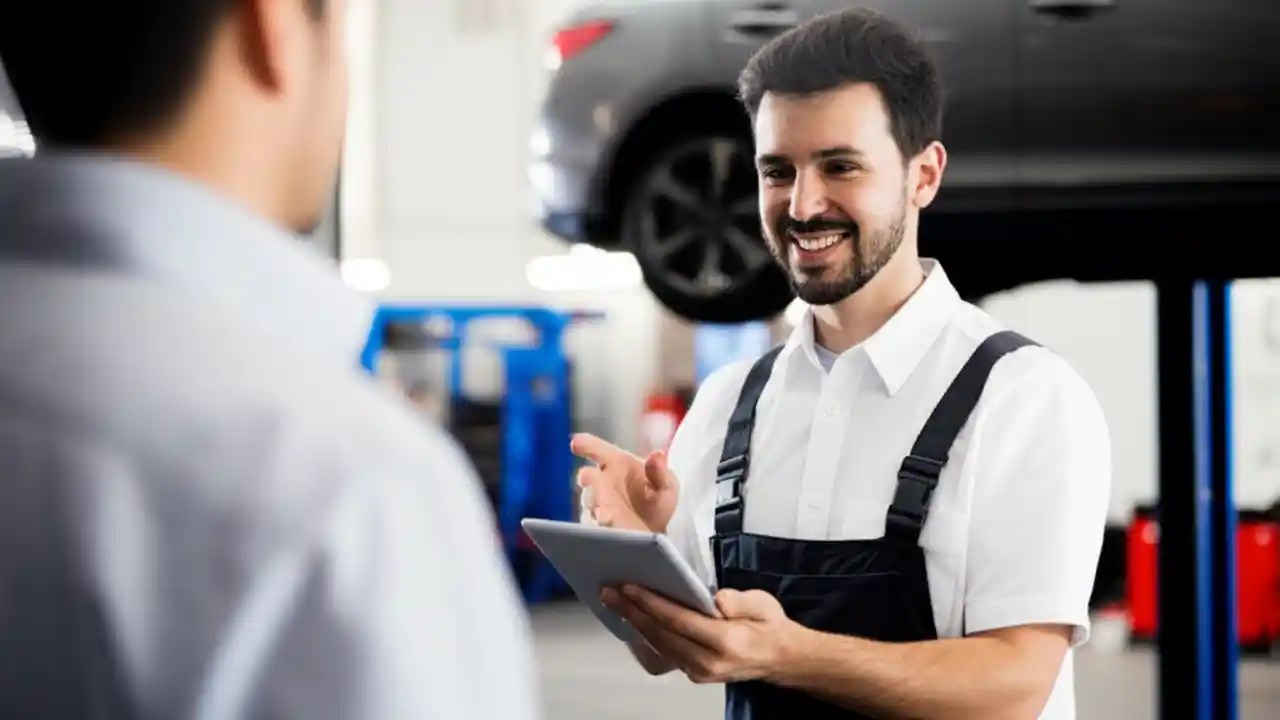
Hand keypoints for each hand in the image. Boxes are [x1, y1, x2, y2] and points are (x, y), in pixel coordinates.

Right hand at [571, 433, 678, 532]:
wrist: (653, 535)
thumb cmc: (657, 505)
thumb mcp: (666, 487)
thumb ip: (660, 472)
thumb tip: (657, 454)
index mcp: (618, 465)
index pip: (599, 451)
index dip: (587, 445)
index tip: (576, 442)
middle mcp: (603, 483)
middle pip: (589, 477)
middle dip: (588, 478)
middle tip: (586, 476)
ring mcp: (597, 505)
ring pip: (589, 501)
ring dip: (594, 502)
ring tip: (603, 508)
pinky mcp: (597, 527)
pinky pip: (594, 524)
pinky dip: (599, 524)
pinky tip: (607, 523)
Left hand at [601, 584, 797, 684]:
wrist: (780, 659)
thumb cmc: (770, 626)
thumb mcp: (764, 604)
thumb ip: (740, 601)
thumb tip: (714, 599)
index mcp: (727, 642)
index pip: (680, 621)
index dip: (651, 603)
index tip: (629, 587)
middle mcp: (709, 662)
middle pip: (662, 634)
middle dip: (632, 611)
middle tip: (609, 591)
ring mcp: (700, 672)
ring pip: (659, 645)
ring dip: (634, 622)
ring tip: (613, 601)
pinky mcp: (694, 674)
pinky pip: (665, 652)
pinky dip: (646, 633)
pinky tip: (633, 617)